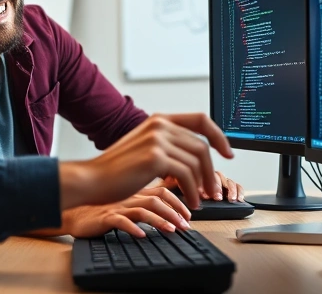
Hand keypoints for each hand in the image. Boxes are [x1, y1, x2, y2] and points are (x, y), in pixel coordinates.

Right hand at [59, 113, 232, 210]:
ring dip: (203, 184)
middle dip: (211, 171)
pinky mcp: (155, 157)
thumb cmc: (116, 170)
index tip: (228, 153)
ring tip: (199, 200)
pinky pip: (187, 175)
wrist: (92, 179)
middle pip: (202, 146)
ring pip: (197, 162)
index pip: (200, 119)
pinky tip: (190, 201)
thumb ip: (166, 144)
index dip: (219, 135)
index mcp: (159, 120)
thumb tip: (194, 154)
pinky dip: (193, 191)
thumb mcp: (144, 148)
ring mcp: (157, 139)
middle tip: (213, 189)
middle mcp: (160, 125)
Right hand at [62, 186, 192, 237]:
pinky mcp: (104, 217)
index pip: (162, 190)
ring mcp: (116, 206)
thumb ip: (145, 195)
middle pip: (157, 199)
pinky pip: (120, 222)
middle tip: (186, 225)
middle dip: (175, 212)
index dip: (178, 201)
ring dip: (160, 220)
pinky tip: (142, 235)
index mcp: (134, 189)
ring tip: (172, 230)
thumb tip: (170, 194)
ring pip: (143, 209)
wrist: (72, 207)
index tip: (189, 214)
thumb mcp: (126, 197)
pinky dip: (132, 228)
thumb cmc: (99, 205)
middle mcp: (127, 196)